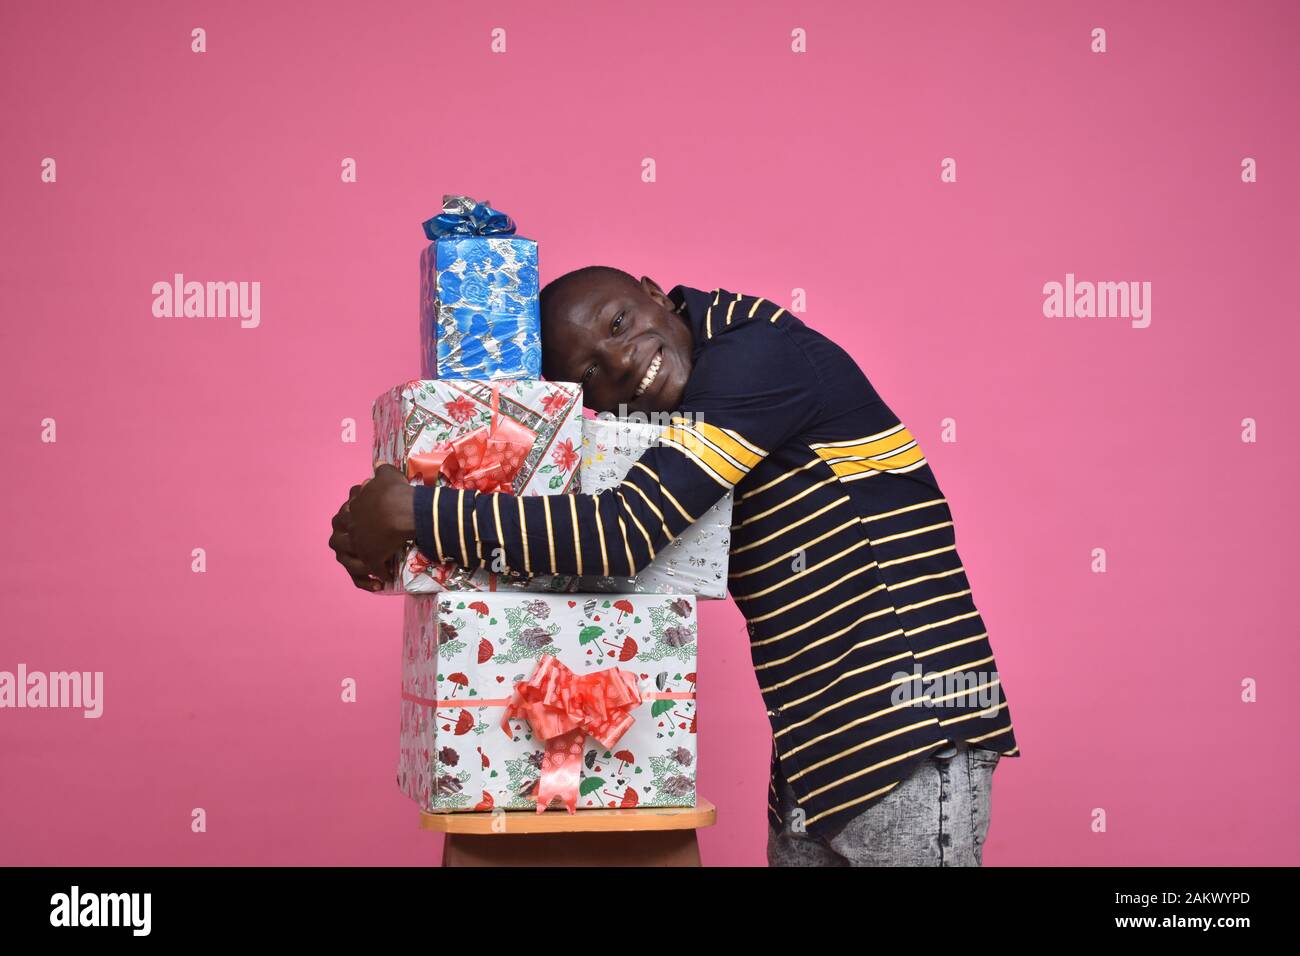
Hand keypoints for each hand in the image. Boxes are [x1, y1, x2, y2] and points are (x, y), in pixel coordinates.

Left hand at [343, 464, 416, 578]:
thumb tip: (378, 466)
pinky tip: (385, 579)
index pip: (341, 516)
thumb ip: (380, 472)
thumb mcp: (387, 475)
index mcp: (351, 509)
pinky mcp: (370, 559)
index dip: (350, 521)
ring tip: (367, 569)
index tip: (361, 523)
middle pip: (336, 540)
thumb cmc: (395, 492)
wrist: (406, 511)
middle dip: (343, 544)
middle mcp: (350, 528)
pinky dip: (374, 578)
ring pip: (346, 560)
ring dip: (355, 566)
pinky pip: (368, 573)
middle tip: (358, 548)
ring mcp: (358, 545)